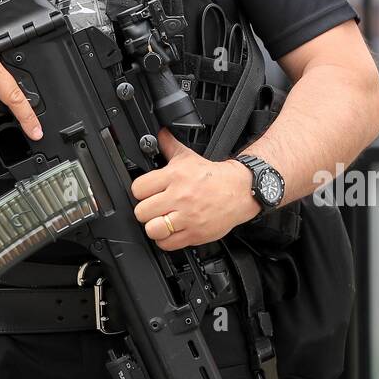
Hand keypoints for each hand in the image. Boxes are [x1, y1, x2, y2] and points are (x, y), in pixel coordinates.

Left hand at [130, 128, 260, 249]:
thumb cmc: (213, 176)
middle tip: (153, 208)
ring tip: (160, 222)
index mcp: (175, 176)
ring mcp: (187, 217)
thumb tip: (159, 135)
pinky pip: (168, 244)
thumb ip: (169, 146)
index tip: (146, 193)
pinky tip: (170, 231)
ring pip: (152, 229)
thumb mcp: (188, 156)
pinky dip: (166, 239)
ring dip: (154, 227)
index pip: (138, 188)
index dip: (140, 191)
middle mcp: (180, 197)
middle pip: (142, 212)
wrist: (240, 190)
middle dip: (146, 210)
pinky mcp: (195, 233)